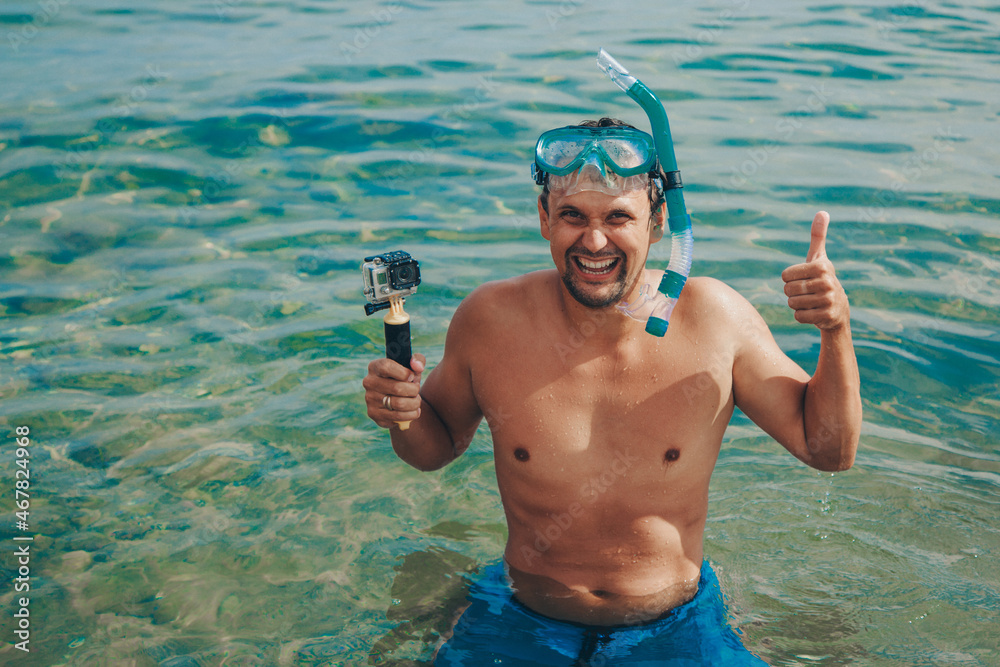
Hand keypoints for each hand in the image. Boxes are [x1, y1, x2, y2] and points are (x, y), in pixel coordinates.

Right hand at [363, 354, 424, 428]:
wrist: (397, 398)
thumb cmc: (405, 378)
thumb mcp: (412, 366)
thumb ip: (418, 360)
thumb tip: (417, 366)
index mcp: (375, 367)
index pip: (386, 367)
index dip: (404, 373)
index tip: (412, 376)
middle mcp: (369, 382)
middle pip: (397, 388)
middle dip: (414, 390)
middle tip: (417, 390)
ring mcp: (370, 399)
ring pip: (399, 404)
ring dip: (415, 403)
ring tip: (417, 401)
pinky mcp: (374, 414)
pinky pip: (398, 417)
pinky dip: (411, 414)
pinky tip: (414, 411)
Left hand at [781, 211, 849, 330]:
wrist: (838, 308)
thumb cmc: (822, 279)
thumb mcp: (820, 257)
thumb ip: (818, 236)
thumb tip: (822, 212)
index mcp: (822, 266)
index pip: (785, 275)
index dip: (790, 279)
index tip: (804, 279)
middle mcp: (827, 282)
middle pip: (787, 290)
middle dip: (792, 293)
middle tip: (806, 292)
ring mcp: (828, 300)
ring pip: (792, 304)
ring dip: (797, 304)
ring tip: (810, 301)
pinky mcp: (826, 317)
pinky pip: (798, 317)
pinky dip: (801, 316)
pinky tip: (813, 312)